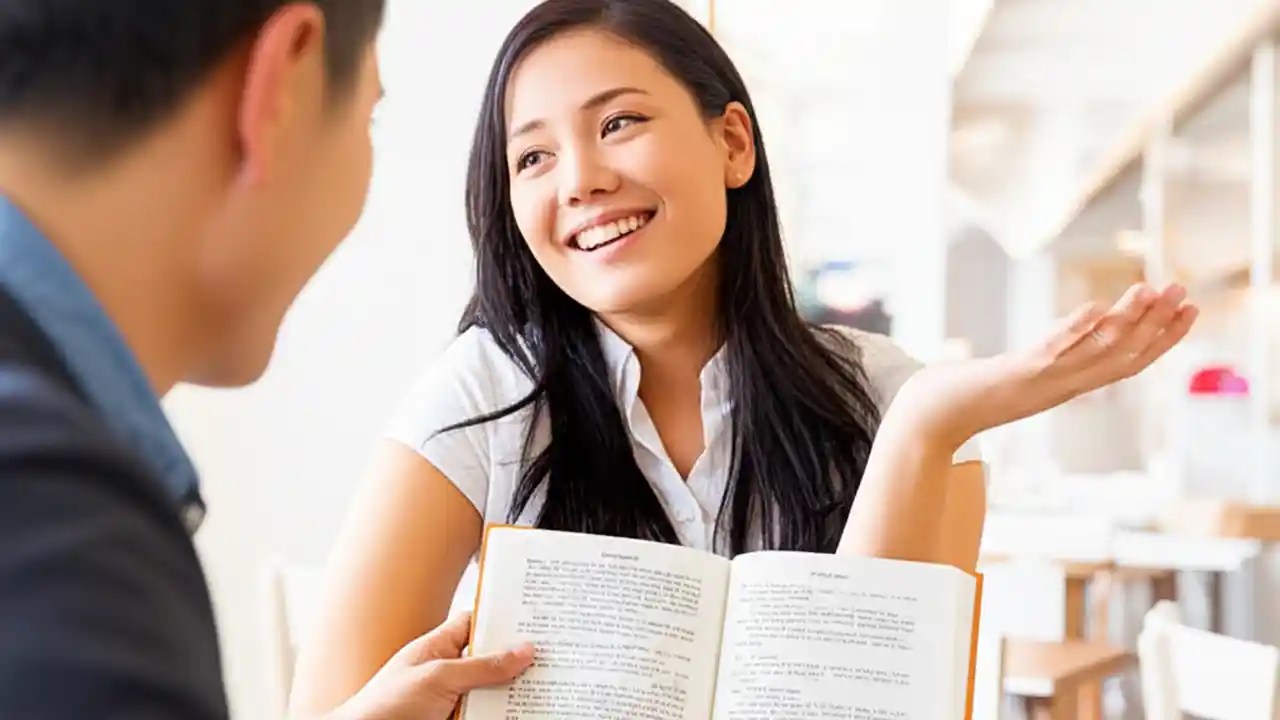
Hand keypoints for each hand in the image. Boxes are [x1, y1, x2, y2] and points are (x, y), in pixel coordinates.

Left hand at [330, 613, 533, 719]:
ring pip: (495, 692)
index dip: (503, 618)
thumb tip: (523, 651)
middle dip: (519, 659)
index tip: (536, 615)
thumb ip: (481, 666)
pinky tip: (528, 710)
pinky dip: (506, 713)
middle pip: (493, 661)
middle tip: (555, 655)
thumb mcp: (437, 677)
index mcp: (438, 648)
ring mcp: (454, 700)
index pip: (477, 623)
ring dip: (517, 692)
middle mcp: (448, 673)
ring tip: (551, 686)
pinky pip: (489, 714)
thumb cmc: (384, 706)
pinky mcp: (459, 719)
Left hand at [893, 282, 1197, 447]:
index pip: (1127, 363)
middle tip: (1184, 292)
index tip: (1188, 311)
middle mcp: (1060, 386)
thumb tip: (1073, 331)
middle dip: (1157, 325)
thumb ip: (1045, 358)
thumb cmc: (965, 396)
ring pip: (1094, 352)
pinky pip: (1051, 352)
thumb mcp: (1016, 375)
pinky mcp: (1013, 375)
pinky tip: (1096, 307)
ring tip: (1150, 290)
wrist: (927, 420)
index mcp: (1065, 386)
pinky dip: (1074, 331)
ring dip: (1126, 322)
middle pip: (1121, 356)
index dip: (1162, 339)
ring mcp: (1039, 382)